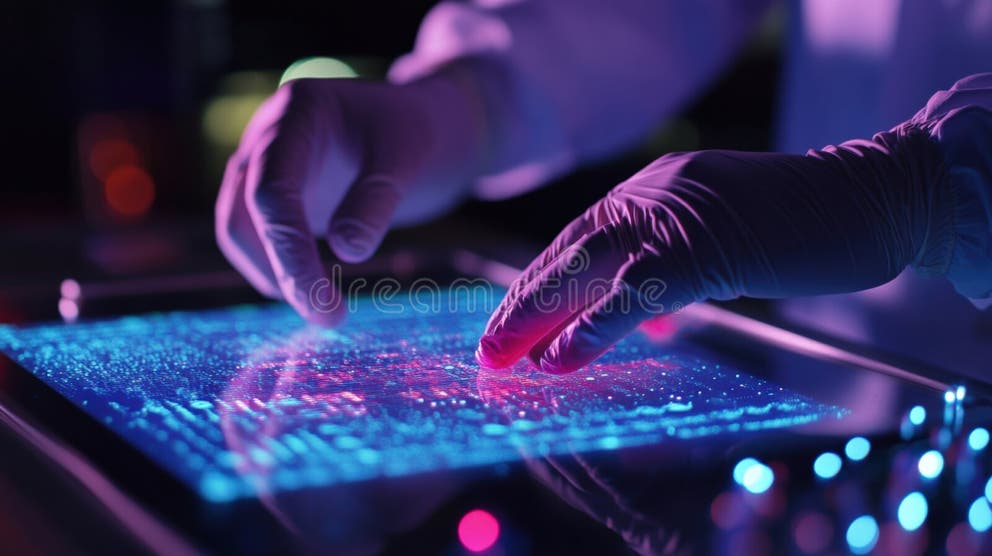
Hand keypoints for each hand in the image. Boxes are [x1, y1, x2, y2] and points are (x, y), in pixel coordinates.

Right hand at [216, 73, 485, 324]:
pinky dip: (281, 268)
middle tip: (331, 318)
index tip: (323, 302)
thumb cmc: (416, 132)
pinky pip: (259, 237)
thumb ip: (377, 198)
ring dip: (275, 275)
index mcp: (296, 114)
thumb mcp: (408, 157)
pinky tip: (316, 294)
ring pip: (240, 230)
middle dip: (281, 271)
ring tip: (328, 310)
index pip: (272, 192)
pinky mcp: (274, 195)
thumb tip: (347, 251)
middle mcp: (267, 138)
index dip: (290, 253)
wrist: (424, 122)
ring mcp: (263, 166)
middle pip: (243, 215)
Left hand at [477, 130, 947, 373]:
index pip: (579, 240)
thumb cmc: (802, 223)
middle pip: (569, 253)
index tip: (508, 324)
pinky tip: (562, 358)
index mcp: (654, 189)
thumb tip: (641, 320)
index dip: (539, 284)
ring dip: (539, 318)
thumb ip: (674, 272)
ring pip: (589, 269)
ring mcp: (678, 214)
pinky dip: (595, 328)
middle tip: (486, 352)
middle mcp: (653, 193)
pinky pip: (637, 292)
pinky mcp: (708, 245)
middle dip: (522, 305)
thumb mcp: (722, 240)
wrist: (874, 194)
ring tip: (505, 361)